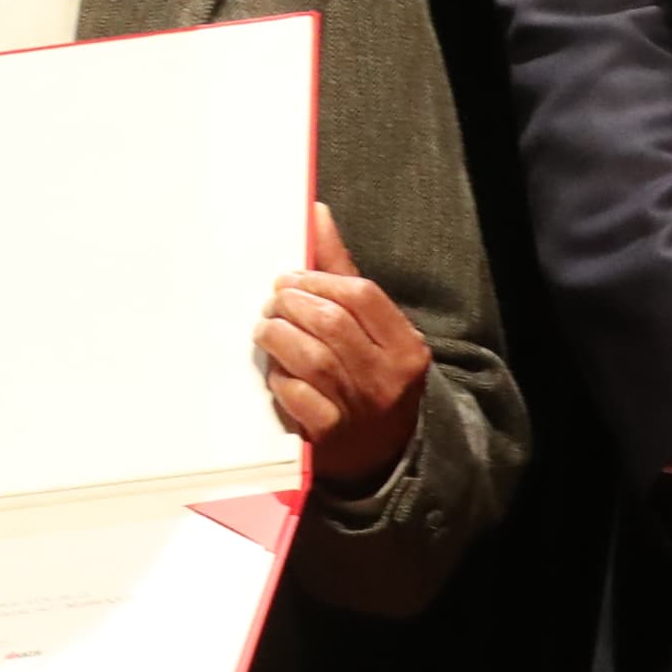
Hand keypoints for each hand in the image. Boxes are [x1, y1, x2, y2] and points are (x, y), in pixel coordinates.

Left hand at [258, 202, 433, 492]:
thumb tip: (316, 214)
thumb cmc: (370, 377)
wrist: (382, 457)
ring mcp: (360, 408)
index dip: (320, 280)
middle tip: (274, 301)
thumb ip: (342, 272)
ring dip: (279, 336)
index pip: (362, 295)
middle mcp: (387, 377)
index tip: (292, 278)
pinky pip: (299, 397)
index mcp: (405, 346)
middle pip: (332, 323)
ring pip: (313, 357)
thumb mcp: (373, 328)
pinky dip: (281, 379)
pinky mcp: (331, 436)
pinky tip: (275, 372)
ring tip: (266, 328)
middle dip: (293, 304)